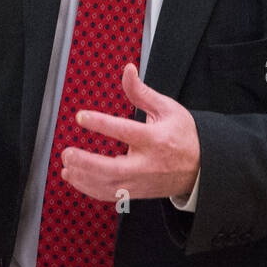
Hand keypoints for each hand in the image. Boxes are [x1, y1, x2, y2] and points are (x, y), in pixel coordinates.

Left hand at [61, 63, 199, 201]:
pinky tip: (74, 177)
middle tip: (68, 153)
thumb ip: (142, 92)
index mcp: (156, 140)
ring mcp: (141, 182)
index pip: (125, 131)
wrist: (200, 168)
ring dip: (83, 178)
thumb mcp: (168, 109)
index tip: (81, 116)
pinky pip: (109, 195)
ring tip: (66, 165)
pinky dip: (88, 188)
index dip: (101, 123)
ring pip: (108, 186)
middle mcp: (147, 164)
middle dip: (86, 162)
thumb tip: (128, 71)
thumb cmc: (184, 136)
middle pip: (113, 169)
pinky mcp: (136, 192)